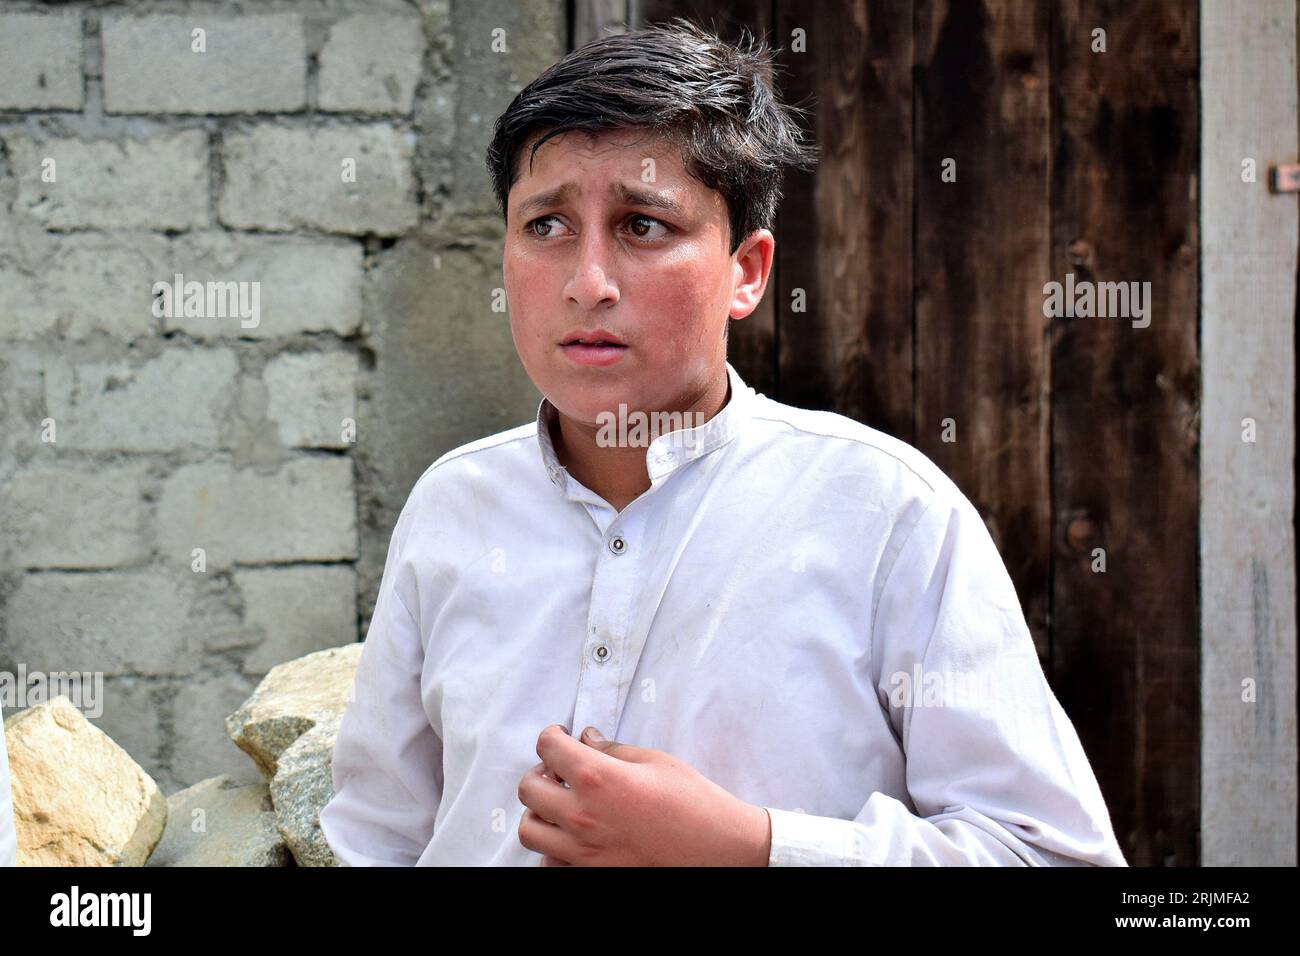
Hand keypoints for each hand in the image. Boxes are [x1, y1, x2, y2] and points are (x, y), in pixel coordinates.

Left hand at [517, 724, 771, 865]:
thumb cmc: (694, 804)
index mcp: (598, 778)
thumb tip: (587, 739)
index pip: (548, 747)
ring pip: (529, 828)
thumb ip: (613, 749)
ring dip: (540, 811)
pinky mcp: (590, 875)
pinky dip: (552, 848)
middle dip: (541, 772)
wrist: (719, 851)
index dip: (552, 736)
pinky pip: (548, 862)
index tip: (560, 737)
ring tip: (563, 804)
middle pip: (528, 788)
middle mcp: (582, 816)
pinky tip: (574, 837)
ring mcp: (582, 852)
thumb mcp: (656, 762)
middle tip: (561, 770)